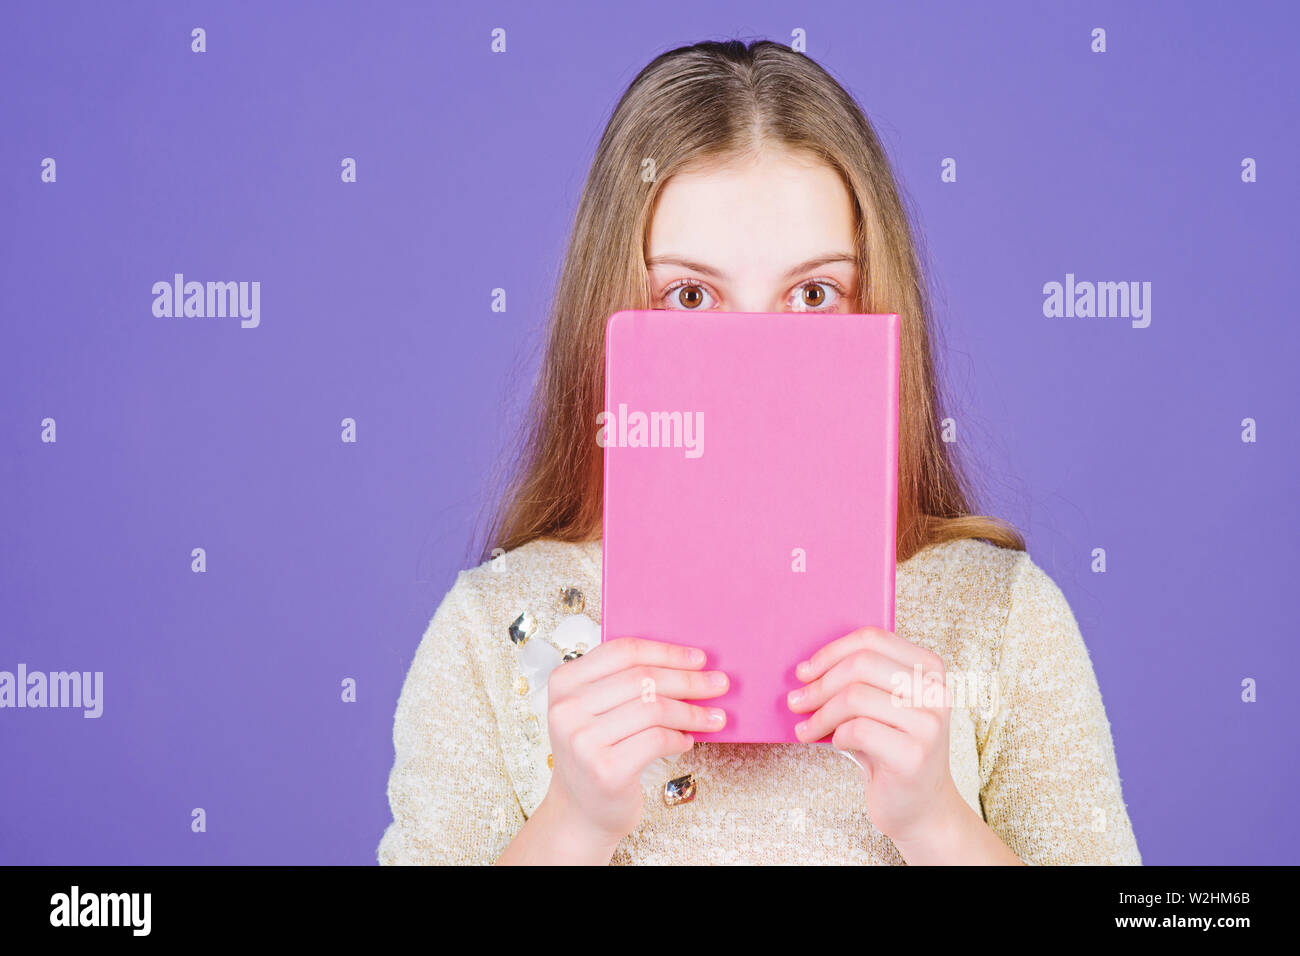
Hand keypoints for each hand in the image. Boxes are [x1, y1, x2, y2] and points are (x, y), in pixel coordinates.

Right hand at [541, 637, 729, 850]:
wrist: (580, 812)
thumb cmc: (597, 754)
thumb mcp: (596, 710)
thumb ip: (625, 682)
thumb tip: (690, 663)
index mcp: (564, 681)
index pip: (623, 652)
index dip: (666, 652)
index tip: (699, 658)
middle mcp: (567, 708)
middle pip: (642, 679)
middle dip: (688, 680)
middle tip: (718, 684)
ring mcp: (583, 740)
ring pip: (653, 709)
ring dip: (692, 712)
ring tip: (714, 718)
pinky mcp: (604, 769)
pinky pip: (656, 740)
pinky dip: (679, 738)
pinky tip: (687, 741)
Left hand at [786, 626, 962, 847]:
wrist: (922, 806)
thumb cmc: (893, 748)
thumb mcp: (883, 705)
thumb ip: (860, 679)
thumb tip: (807, 669)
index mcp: (929, 668)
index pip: (873, 639)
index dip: (831, 652)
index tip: (805, 672)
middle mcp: (936, 691)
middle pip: (861, 664)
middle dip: (820, 683)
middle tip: (797, 701)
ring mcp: (929, 724)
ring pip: (855, 697)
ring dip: (821, 714)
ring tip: (806, 728)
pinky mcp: (914, 755)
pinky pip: (857, 731)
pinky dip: (837, 736)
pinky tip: (836, 744)